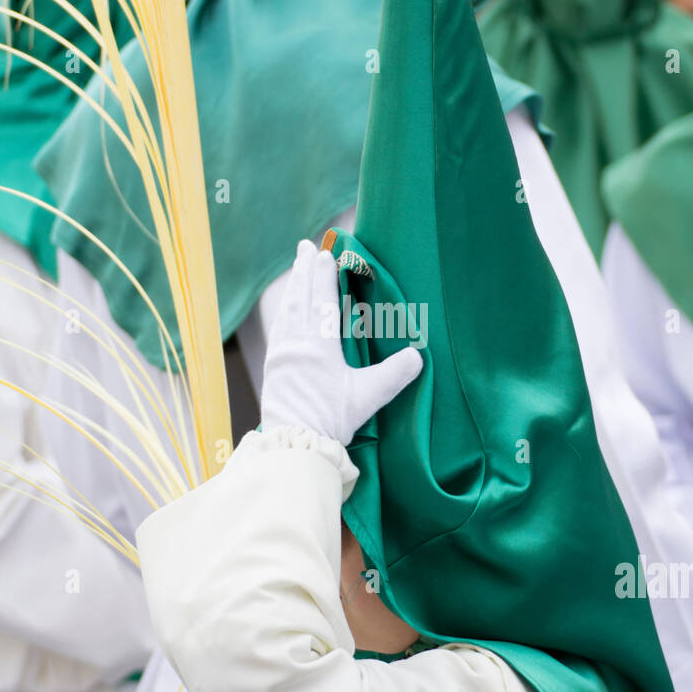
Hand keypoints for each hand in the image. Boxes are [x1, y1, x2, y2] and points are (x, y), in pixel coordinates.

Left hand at [260, 240, 422, 444]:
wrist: (293, 445)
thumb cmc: (330, 420)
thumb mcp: (367, 398)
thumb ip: (394, 375)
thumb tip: (418, 356)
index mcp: (318, 345)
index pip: (321, 300)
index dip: (323, 275)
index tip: (325, 253)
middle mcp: (295, 343)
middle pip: (300, 298)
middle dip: (303, 271)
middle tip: (304, 247)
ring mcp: (281, 355)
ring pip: (287, 312)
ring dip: (293, 288)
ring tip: (296, 269)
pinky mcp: (274, 368)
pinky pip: (279, 329)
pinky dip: (285, 311)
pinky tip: (287, 310)